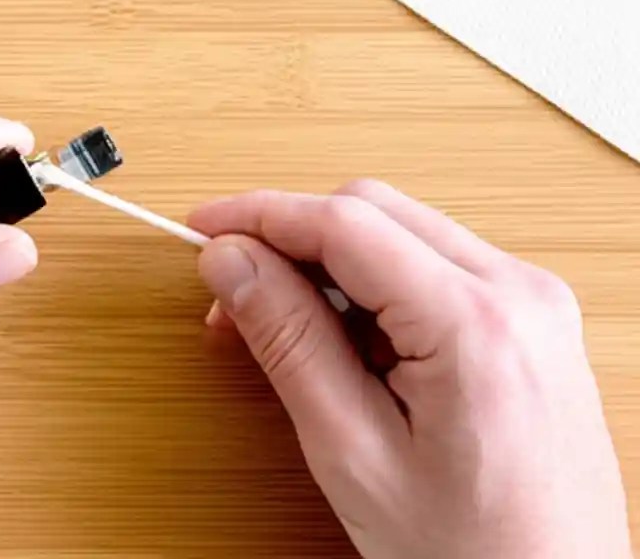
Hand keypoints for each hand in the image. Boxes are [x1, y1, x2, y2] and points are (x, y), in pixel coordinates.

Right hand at [189, 180, 629, 558]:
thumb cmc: (473, 553)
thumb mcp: (354, 452)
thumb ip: (289, 342)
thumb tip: (233, 263)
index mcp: (477, 324)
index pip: (345, 223)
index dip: (259, 216)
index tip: (202, 228)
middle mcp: (520, 294)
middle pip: (375, 211)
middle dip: (289, 237)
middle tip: (229, 289)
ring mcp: (534, 305)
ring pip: (403, 232)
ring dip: (329, 262)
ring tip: (278, 326)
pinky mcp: (532, 322)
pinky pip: (436, 266)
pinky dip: (374, 285)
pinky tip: (340, 338)